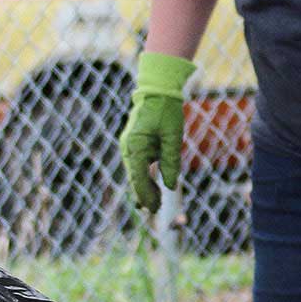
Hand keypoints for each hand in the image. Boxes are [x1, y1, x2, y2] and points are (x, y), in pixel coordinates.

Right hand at [118, 52, 194, 213]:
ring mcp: (129, 145)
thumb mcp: (172, 136)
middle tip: (154, 211)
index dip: (146, 195)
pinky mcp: (134, 143)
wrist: (157, 90)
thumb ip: (170, 161)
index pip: (138, 178)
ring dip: (145, 186)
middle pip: (135, 177)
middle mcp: (128, 147)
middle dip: (144, 195)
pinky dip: (145, 175)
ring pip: (136, 172)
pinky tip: (153, 186)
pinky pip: (138, 164)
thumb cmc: (165, 111)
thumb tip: (169, 185)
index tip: (153, 209)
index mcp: (135, 146)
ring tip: (155, 203)